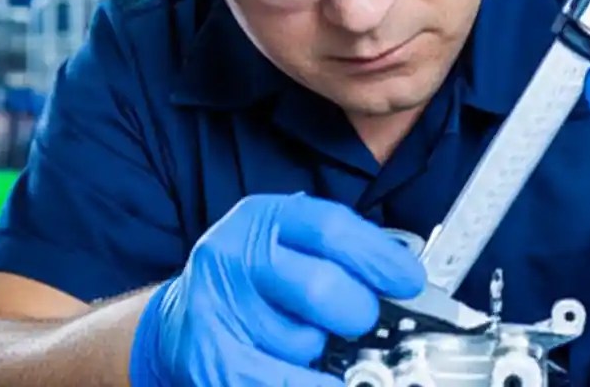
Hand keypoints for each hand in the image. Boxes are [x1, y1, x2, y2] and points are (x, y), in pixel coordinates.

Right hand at [128, 193, 425, 385]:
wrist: (180, 322)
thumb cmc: (253, 285)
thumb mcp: (288, 247)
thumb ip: (338, 256)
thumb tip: (402, 283)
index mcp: (260, 219)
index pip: (330, 227)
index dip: (379, 257)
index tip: (409, 281)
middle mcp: (232, 256)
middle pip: (321, 287)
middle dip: (357, 312)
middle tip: (361, 321)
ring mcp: (216, 309)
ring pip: (303, 341)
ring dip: (320, 351)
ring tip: (300, 340)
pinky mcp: (211, 360)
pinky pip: (283, 382)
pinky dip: (316, 384)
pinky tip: (329, 380)